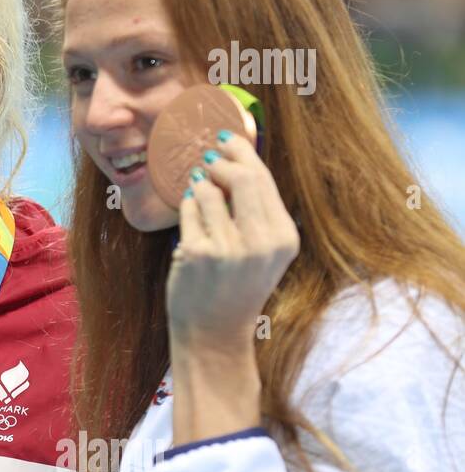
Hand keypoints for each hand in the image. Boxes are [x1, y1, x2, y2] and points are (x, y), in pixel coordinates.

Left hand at [167, 130, 299, 348]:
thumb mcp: (262, 250)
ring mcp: (230, 248)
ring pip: (209, 189)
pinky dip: (187, 206)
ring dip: (199, 184)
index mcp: (284, 237)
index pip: (264, 180)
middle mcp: (262, 241)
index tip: (228, 139)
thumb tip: (236, 160)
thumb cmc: (235, 286)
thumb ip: (256, 210)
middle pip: (242, 176)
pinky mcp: (199, 252)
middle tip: (208, 155)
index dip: (243, 153)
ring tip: (199, 194)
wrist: (215, 332)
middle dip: (221, 158)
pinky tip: (191, 215)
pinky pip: (188, 209)